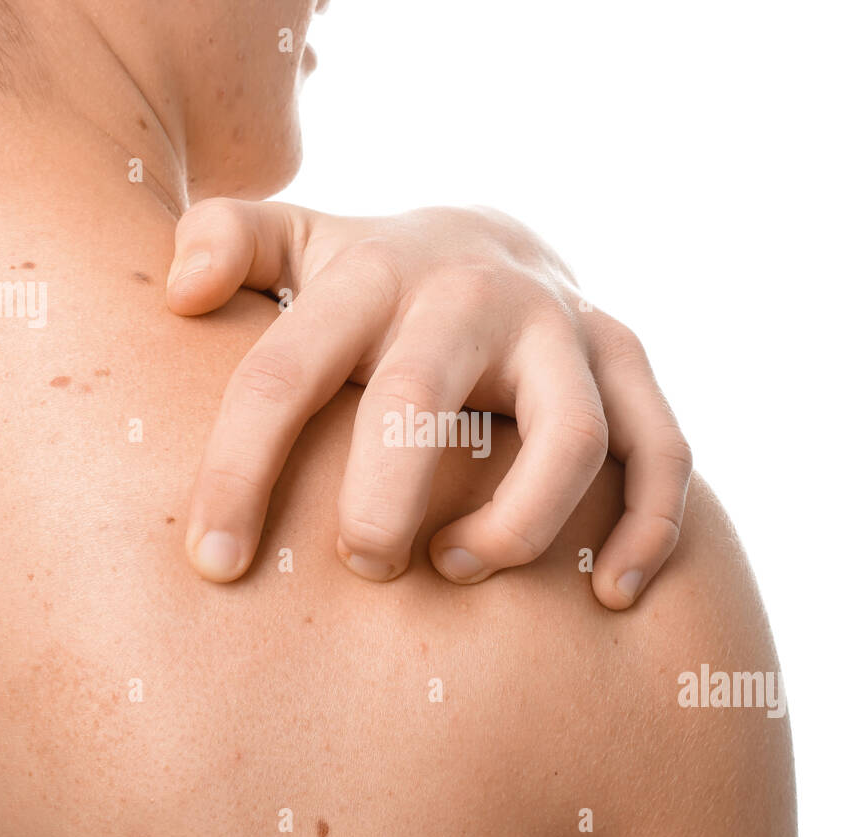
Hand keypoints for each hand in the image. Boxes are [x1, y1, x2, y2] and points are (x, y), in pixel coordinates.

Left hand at [167, 201, 691, 609]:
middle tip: (361, 566)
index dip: (237, 474)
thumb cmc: (374, 277)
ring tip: (458, 572)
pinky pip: (663, 449)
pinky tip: (607, 595)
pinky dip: (648, 529)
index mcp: (372, 272)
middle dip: (378, 503)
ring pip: (568, 436)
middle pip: (419, 401)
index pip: (285, 373)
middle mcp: (471, 292)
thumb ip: (227, 241)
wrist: (496, 236)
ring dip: (514, 525)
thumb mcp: (297, 242)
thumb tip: (178, 292)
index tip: (215, 567)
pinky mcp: (627, 358)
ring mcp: (562, 326)